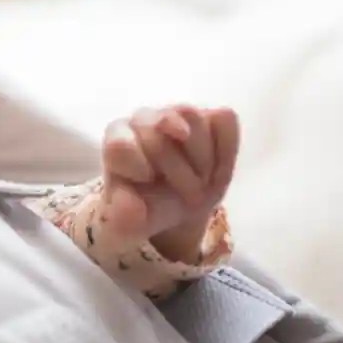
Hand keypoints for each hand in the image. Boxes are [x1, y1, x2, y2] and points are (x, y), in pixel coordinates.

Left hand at [100, 105, 238, 262]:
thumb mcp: (127, 229)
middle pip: (159, 127)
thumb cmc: (146, 211)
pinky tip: (217, 171)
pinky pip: (224, 120)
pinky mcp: (212, 116)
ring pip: (192, 118)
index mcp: (116, 142)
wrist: (180, 208)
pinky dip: (226, 151)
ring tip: (201, 183)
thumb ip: (122, 222)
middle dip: (180, 171)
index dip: (139, 168)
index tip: (150, 184)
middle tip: (190, 198)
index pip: (120, 143)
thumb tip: (130, 207)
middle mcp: (143, 120)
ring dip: (203, 160)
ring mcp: (177, 114)